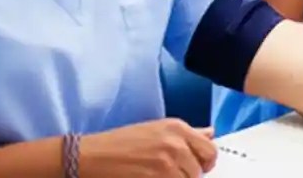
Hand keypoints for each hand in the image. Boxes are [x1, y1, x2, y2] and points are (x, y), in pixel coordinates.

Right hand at [79, 119, 215, 176]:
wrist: (91, 155)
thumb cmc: (121, 143)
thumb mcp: (157, 130)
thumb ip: (187, 134)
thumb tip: (211, 133)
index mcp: (178, 128)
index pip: (210, 151)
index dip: (205, 163)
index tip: (197, 168)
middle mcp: (175, 143)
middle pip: (199, 171)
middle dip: (188, 176)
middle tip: (170, 174)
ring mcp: (166, 163)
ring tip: (155, 175)